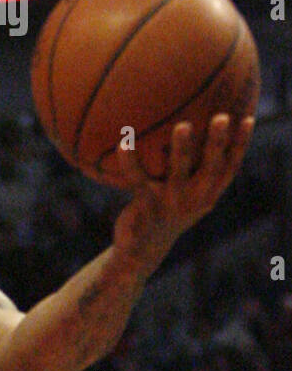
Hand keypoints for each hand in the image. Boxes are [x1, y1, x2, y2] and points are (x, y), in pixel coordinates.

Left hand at [112, 113, 253, 276]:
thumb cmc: (166, 214)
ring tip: (183, 125)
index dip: (240, 145)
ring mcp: (171, 205)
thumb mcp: (186, 198)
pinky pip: (138, 180)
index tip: (247, 119)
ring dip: (182, 149)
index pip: (230, 168)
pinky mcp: (146, 208)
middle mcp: (194, 200)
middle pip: (211, 168)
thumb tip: (192, 126)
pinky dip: (130, 162)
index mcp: (207, 196)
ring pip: (178, 174)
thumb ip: (194, 173)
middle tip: (221, 117)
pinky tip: (123, 143)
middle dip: (217, 143)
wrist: (141, 252)